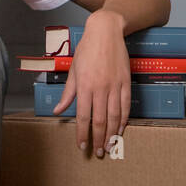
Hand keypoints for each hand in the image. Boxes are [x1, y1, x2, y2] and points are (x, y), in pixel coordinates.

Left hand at [53, 11, 130, 156]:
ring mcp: (115, 86)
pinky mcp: (126, 82)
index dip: (83, 133)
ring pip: (115, 116)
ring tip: (110, 147)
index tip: (82, 146)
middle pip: (100, 120)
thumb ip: (67, 93)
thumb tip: (58, 111)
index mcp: (84, 86)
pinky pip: (126, 106)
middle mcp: (100, 88)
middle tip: (97, 153)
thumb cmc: (86, 51)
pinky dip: (124, 120)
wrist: (105, 33)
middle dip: (98, 139)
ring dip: (112, 134)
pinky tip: (121, 130)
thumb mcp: (73, 71)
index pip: (83, 116)